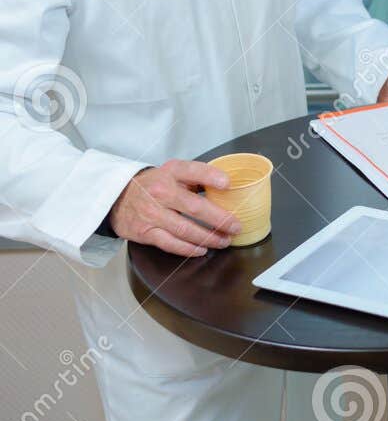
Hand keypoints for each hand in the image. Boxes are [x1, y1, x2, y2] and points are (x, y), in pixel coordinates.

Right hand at [109, 159, 240, 257]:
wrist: (118, 197)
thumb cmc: (154, 185)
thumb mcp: (173, 172)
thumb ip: (197, 177)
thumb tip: (228, 188)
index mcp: (171, 172)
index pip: (193, 170)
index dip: (211, 177)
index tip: (228, 184)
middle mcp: (161, 192)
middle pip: (195, 207)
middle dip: (219, 219)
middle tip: (236, 226)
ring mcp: (152, 213)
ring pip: (185, 229)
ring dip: (208, 238)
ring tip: (224, 241)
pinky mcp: (145, 232)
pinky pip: (170, 243)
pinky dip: (188, 249)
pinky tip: (202, 250)